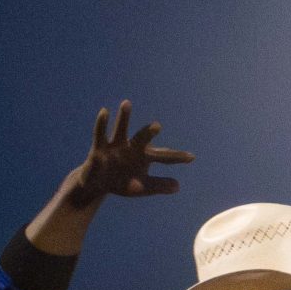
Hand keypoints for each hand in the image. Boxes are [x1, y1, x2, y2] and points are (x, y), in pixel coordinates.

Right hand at [62, 101, 193, 207]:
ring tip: (127, 102)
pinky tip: (105, 111)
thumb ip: (158, 185)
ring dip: (124, 117)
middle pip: (142, 139)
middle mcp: (131, 147)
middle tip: (157, 126)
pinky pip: (100, 134)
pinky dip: (102, 124)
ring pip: (121, 130)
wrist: (98, 184)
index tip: (191, 157)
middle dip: (148, 133)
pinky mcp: (99, 148)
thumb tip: (178, 186)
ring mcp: (115, 146)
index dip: (175, 157)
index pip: (162, 156)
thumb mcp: (141, 187)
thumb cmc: (122, 182)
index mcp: (144, 156)